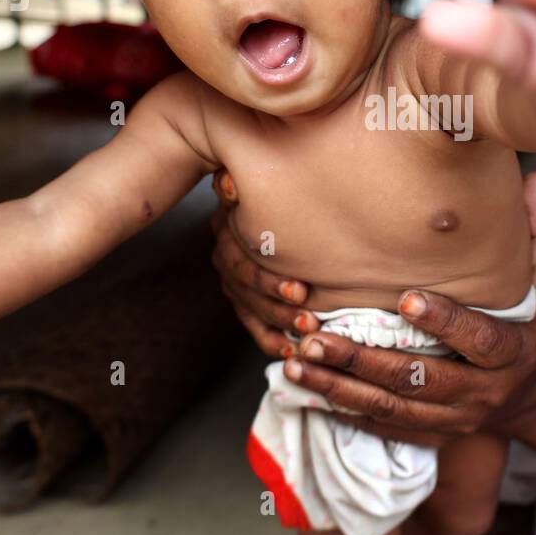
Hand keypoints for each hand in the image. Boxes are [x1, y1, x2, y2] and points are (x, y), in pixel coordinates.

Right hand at [208, 169, 317, 357]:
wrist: (271, 203)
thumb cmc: (271, 190)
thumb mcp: (254, 186)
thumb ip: (237, 188)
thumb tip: (227, 184)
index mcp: (227, 233)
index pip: (243, 264)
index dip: (269, 281)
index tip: (302, 291)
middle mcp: (227, 261)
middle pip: (248, 292)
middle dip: (279, 307)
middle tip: (309, 318)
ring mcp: (235, 285)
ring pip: (252, 311)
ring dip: (279, 325)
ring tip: (306, 333)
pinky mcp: (245, 303)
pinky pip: (255, 327)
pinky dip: (271, 340)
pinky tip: (290, 350)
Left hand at [278, 171, 535, 447]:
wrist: (530, 398)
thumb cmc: (528, 329)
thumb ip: (535, 237)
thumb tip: (534, 179)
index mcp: (511, 352)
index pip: (478, 338)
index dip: (444, 321)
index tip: (404, 299)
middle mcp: (482, 392)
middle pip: (418, 379)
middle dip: (363, 361)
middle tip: (315, 336)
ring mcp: (454, 418)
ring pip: (391, 408)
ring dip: (340, 388)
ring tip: (297, 362)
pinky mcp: (431, 434)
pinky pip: (383, 427)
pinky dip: (344, 410)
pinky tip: (307, 389)